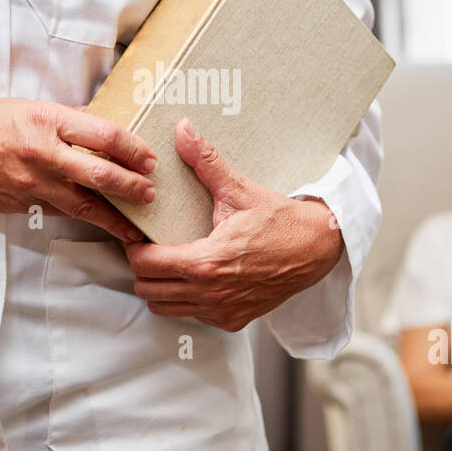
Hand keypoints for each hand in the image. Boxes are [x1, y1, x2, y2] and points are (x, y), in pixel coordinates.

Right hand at [0, 94, 156, 241]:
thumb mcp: (23, 105)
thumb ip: (62, 118)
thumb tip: (95, 121)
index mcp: (47, 119)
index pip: (105, 135)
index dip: (134, 149)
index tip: (149, 157)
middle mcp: (43, 151)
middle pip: (102, 173)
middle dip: (133, 187)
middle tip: (152, 193)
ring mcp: (32, 182)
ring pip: (84, 204)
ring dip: (115, 216)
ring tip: (136, 225)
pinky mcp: (20, 204)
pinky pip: (58, 212)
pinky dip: (82, 219)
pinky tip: (99, 225)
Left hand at [124, 118, 344, 331]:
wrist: (317, 249)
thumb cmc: (279, 221)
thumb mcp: (240, 190)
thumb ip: (206, 161)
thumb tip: (183, 130)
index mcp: (206, 262)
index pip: (145, 264)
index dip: (134, 247)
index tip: (139, 234)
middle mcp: (211, 293)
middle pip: (147, 289)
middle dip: (143, 267)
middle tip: (150, 247)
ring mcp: (221, 311)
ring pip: (165, 308)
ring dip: (161, 287)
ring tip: (169, 262)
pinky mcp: (233, 320)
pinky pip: (192, 315)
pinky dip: (185, 299)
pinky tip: (196, 276)